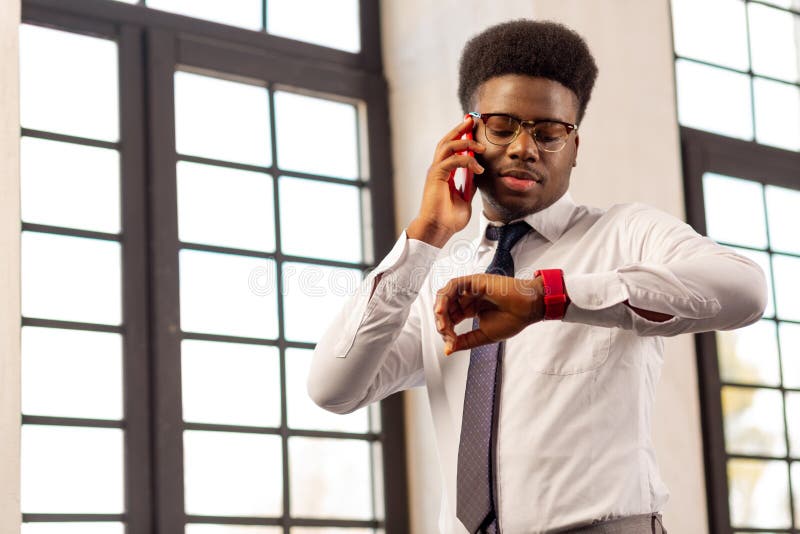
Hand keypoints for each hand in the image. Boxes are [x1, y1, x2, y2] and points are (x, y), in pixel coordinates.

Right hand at [407, 116, 485, 247]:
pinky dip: (466, 161)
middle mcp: (437, 169)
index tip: (472, 127)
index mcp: (443, 173)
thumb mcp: (465, 199)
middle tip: (472, 120)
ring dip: (464, 141)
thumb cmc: (449, 219)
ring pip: (447, 146)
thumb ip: (470, 185)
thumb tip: (478, 175)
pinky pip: (452, 161)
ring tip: (479, 145)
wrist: (438, 230)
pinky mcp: (436, 176)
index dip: (461, 136)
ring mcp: (435, 171)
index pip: (451, 149)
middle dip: (460, 129)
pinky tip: (477, 167)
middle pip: (447, 141)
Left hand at [434, 274, 545, 354]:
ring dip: (440, 312)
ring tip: (443, 326)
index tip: (450, 344)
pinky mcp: (473, 281)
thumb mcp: (483, 335)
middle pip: (445, 308)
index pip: (450, 318)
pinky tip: (442, 311)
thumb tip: (448, 349)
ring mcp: (470, 288)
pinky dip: (444, 298)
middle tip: (447, 336)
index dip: (447, 331)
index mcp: (470, 308)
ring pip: (445, 296)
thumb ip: (465, 341)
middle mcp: (468, 297)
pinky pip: (452, 286)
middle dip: (442, 323)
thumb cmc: (512, 319)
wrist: (528, 309)